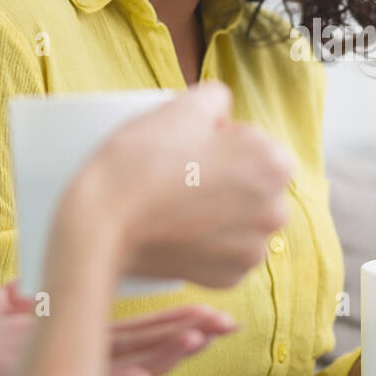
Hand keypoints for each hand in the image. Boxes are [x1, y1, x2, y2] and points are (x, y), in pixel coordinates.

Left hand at [0, 281, 236, 375]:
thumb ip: (7, 302)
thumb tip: (31, 283)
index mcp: (40, 340)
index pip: (112, 333)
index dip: (160, 324)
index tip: (204, 311)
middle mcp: (40, 359)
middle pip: (123, 348)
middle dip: (178, 336)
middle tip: (227, 324)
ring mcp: (24, 368)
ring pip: (103, 362)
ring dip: (160, 353)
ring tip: (204, 338)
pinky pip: (61, 375)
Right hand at [58, 81, 294, 288]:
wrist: (101, 224)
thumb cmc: (141, 161)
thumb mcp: (182, 106)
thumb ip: (217, 97)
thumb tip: (224, 111)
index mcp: (273, 165)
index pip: (259, 144)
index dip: (226, 141)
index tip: (193, 148)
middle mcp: (274, 211)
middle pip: (255, 184)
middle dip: (230, 178)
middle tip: (183, 175)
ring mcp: (252, 250)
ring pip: (242, 219)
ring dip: (221, 212)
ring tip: (178, 204)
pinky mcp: (229, 278)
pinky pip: (226, 252)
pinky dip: (208, 243)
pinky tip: (180, 230)